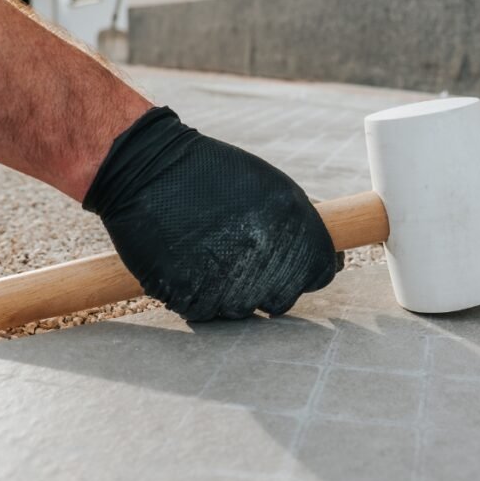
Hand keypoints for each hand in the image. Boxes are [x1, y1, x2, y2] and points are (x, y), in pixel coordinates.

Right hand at [83, 107, 337, 319]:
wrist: (147, 169)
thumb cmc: (214, 174)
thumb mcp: (273, 189)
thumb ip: (303, 228)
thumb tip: (332, 261)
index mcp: (297, 232)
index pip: (320, 274)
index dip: (303, 268)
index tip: (285, 259)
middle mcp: (269, 263)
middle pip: (284, 299)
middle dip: (268, 282)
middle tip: (239, 252)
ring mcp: (230, 286)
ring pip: (243, 309)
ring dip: (230, 289)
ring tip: (208, 249)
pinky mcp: (192, 299)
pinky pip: (206, 311)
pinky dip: (198, 293)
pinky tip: (187, 259)